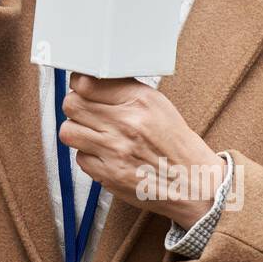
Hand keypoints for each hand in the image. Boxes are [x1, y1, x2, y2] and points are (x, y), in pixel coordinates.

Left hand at [58, 73, 225, 229]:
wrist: (194, 183)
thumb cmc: (175, 143)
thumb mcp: (158, 104)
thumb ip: (125, 89)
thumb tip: (91, 79)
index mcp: (139, 101)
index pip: (86, 83)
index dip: (79, 85)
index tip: (82, 89)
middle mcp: (126, 124)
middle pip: (72, 104)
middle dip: (75, 106)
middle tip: (85, 111)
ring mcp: (115, 151)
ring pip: (68, 131)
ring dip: (76, 130)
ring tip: (91, 133)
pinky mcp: (108, 175)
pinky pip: (79, 158)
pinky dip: (88, 156)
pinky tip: (104, 154)